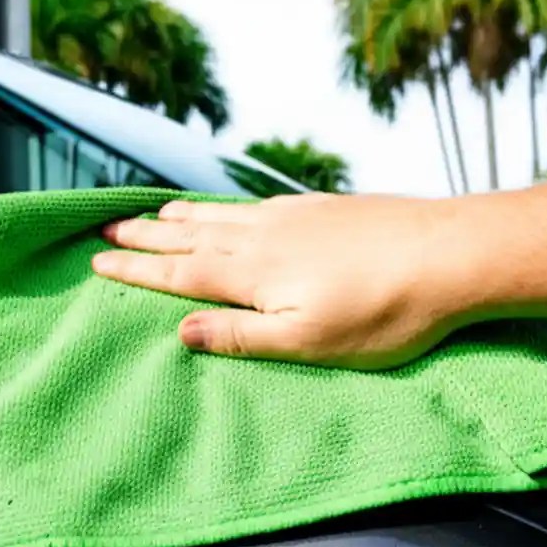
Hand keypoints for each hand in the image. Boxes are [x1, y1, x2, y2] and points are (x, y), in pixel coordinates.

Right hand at [92, 193, 491, 369]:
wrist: (449, 253)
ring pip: (220, 214)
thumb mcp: (307, 342)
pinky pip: (252, 203)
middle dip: (145, 237)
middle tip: (106, 228)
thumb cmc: (382, 313)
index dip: (136, 270)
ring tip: (154, 214)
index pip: (178, 273)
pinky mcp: (321, 207)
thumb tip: (179, 330)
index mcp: (252, 274)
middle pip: (190, 237)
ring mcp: (293, 217)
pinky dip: (224, 206)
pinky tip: (227, 207)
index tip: (96, 262)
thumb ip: (240, 335)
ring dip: (181, 216)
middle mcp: (262, 237)